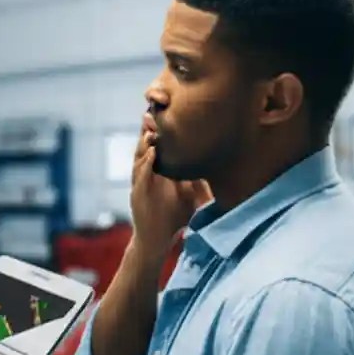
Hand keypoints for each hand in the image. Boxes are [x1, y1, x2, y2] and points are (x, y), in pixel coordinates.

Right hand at [131, 115, 211, 254]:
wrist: (157, 241)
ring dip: (144, 144)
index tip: (165, 113)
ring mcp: (140, 185)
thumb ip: (198, 180)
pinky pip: (140, 177)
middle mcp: (146, 176)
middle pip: (144, 147)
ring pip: (139, 159)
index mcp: (157, 173)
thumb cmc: (173, 219)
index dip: (158, 130)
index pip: (156, 146)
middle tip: (151, 113)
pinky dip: (145, 165)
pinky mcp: (137, 196)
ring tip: (151, 130)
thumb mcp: (190, 195)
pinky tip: (151, 154)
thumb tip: (216, 167)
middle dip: (146, 131)